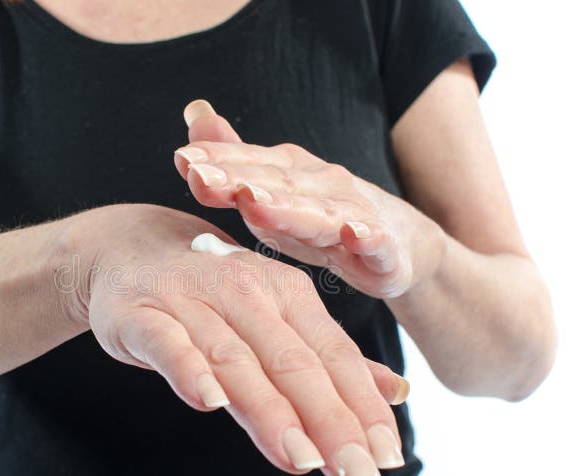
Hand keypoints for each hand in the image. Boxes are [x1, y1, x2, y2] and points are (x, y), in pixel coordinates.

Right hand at [70, 204, 408, 475]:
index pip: (334, 356)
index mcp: (286, 292)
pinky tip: (209, 401)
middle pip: (293, 362)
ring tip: (301, 457)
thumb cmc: (210, 292)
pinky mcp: (143, 314)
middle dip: (329, 421)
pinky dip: (189, 369)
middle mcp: (245, 292)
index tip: (386, 458)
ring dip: (269, 408)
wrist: (130, 251)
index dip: (362, 407)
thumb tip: (396, 394)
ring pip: (236, 359)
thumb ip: (330, 356)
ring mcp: (192, 301)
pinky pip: (168, 343)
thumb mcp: (276, 313)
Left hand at [173, 100, 446, 298]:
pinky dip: (367, 237)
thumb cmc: (323, 219)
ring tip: (252, 202)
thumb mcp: (273, 193)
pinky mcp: (383, 251)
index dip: (218, 160)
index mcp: (292, 174)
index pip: (251, 163)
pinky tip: (354, 233)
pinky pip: (374, 243)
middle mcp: (322, 186)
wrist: (402, 246)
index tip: (182, 159)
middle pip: (277, 183)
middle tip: (199, 177)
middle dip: (238, 179)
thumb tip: (194, 115)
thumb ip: (234, 160)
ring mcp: (355, 216)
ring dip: (286, 207)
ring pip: (318, 212)